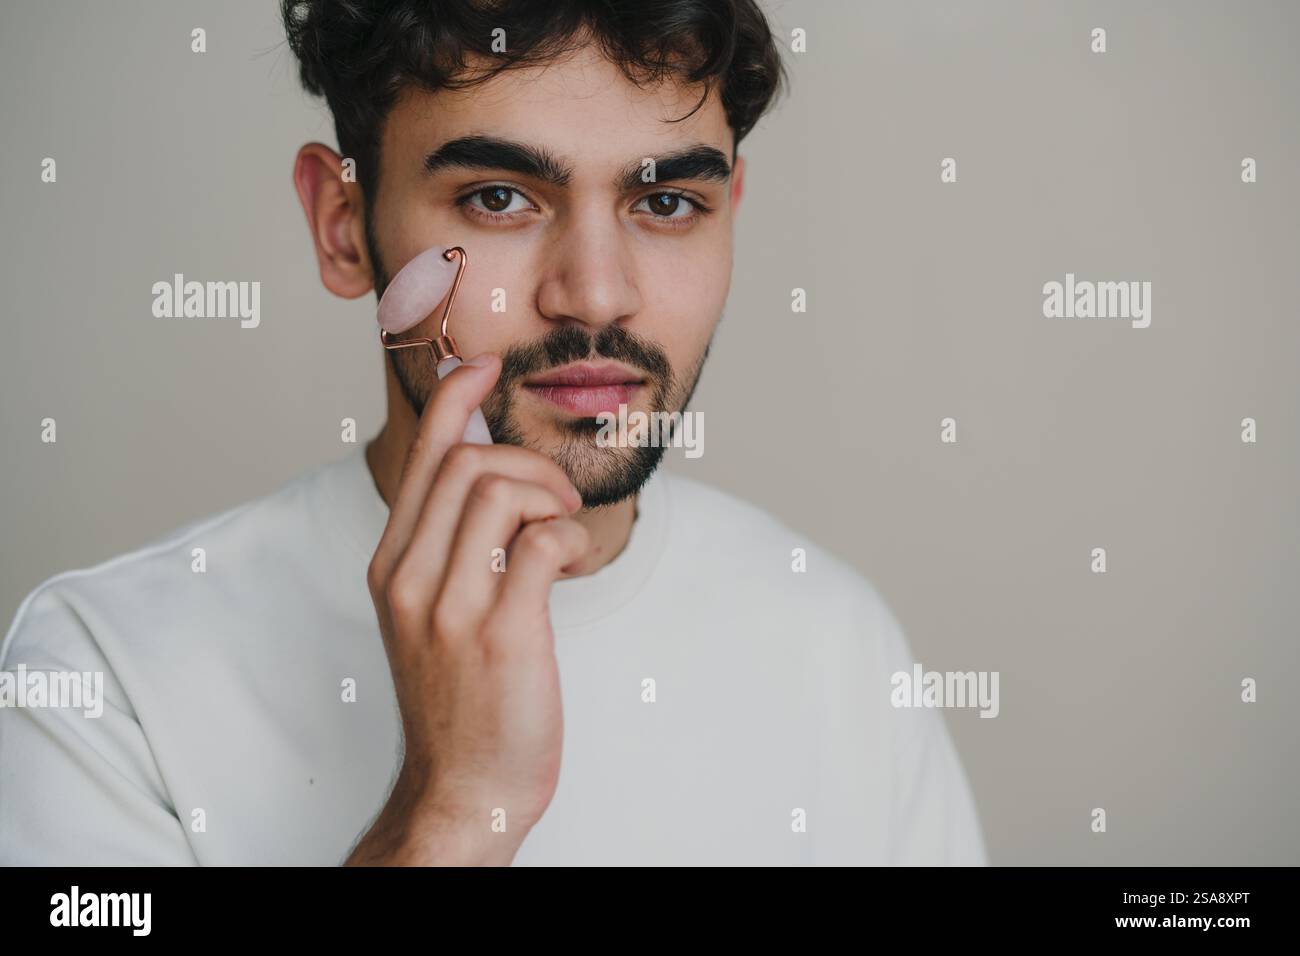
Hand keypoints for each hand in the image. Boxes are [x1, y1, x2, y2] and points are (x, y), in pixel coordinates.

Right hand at [346, 353, 588, 865]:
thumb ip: (450, 545)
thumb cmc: (460, 697)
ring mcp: (450, 606)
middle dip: (528, 462)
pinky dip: (570, 537)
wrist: (464, 787)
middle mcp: (409, 577)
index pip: (422, 458)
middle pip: (466, 463)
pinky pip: (543, 542)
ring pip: (501, 491)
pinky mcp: (500, 633)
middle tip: (557, 498)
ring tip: (566, 529)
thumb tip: (490, 473)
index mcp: (391, 564)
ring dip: (552, 496)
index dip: (456, 400)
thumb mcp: (431, 612)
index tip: (485, 366)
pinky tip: (573, 566)